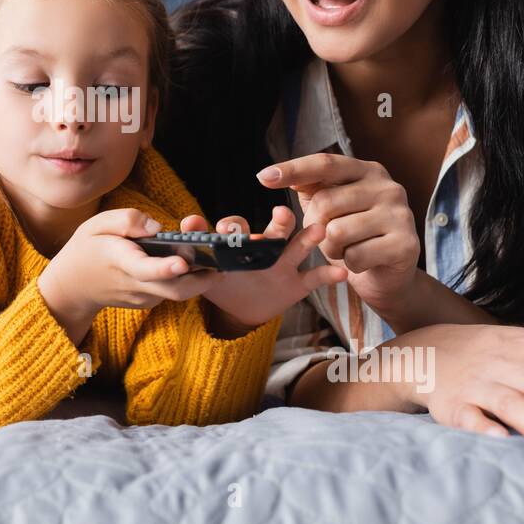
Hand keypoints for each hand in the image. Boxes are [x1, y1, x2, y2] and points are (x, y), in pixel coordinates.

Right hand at [37, 208, 211, 331]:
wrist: (72, 287)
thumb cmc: (86, 249)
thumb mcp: (96, 224)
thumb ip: (126, 220)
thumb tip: (155, 227)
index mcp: (122, 262)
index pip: (147, 269)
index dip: (167, 267)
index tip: (184, 261)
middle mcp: (136, 285)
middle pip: (175, 290)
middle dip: (203, 280)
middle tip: (225, 264)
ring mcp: (143, 297)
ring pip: (178, 292)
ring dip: (199, 279)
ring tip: (217, 260)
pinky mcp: (149, 301)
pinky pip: (172, 291)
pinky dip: (186, 279)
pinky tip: (194, 264)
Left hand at [177, 208, 346, 332]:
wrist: (241, 309)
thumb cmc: (223, 283)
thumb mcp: (205, 273)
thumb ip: (195, 257)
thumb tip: (182, 238)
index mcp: (239, 243)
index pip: (236, 228)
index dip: (232, 227)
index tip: (226, 229)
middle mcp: (264, 248)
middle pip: (273, 230)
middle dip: (278, 222)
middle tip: (281, 214)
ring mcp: (282, 264)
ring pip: (296, 247)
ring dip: (309, 238)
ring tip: (319, 230)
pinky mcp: (296, 284)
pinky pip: (314, 279)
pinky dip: (328, 275)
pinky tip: (341, 272)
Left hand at [257, 153, 418, 313]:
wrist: (389, 275)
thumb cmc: (354, 236)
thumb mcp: (332, 207)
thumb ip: (311, 188)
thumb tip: (272, 174)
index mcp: (368, 171)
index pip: (325, 164)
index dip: (293, 169)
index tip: (262, 177)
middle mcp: (388, 187)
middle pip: (325, 202)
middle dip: (315, 227)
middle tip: (328, 237)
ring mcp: (400, 214)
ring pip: (337, 232)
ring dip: (331, 249)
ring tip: (346, 249)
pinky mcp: (405, 244)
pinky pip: (355, 256)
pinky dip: (349, 264)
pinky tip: (363, 261)